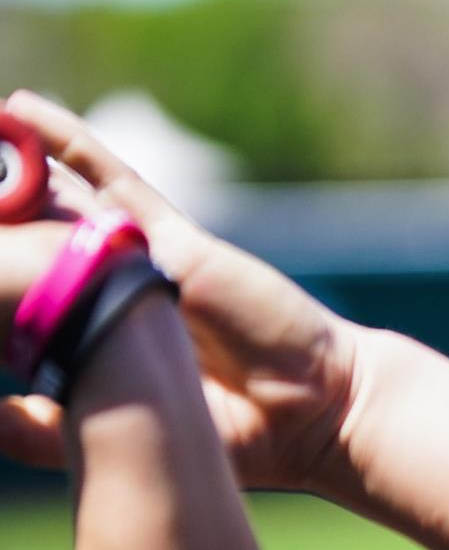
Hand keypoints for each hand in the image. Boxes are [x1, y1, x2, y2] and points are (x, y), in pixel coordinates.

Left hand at [0, 90, 362, 491]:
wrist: (318, 417)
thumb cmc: (244, 439)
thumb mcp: (123, 437)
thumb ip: (46, 430)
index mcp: (107, 336)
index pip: (33, 286)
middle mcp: (123, 290)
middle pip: (40, 235)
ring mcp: (148, 260)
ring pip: (62, 201)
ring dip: (14, 167)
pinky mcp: (175, 242)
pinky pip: (113, 182)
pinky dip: (68, 143)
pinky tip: (19, 111)